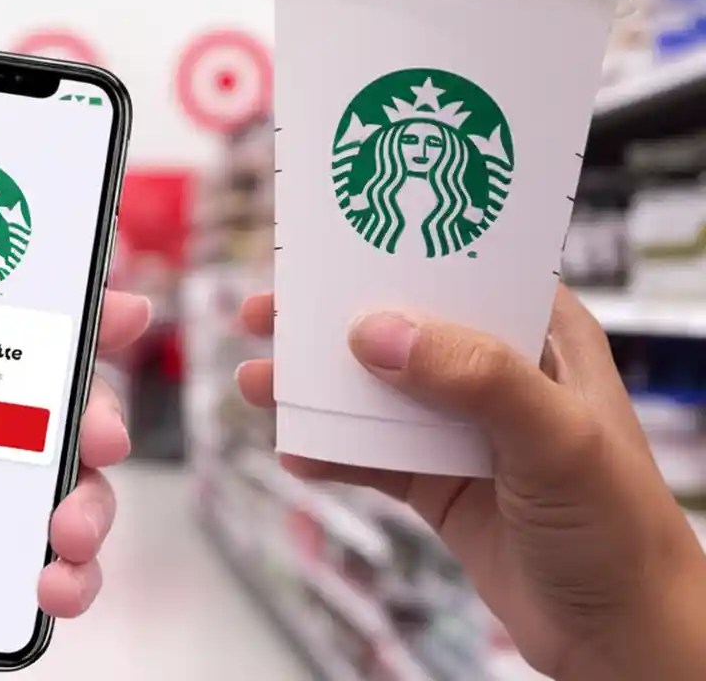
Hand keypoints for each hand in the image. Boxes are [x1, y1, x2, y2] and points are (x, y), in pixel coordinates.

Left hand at [0, 176, 150, 679]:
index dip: (64, 316)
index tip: (111, 302)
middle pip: (54, 414)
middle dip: (100, 410)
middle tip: (96, 428)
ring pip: (72, 495)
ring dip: (96, 502)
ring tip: (67, 525)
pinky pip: (54, 582)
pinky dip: (74, 581)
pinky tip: (49, 585)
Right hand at [236, 286, 705, 680]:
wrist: (618, 634)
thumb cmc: (619, 528)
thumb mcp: (558, 439)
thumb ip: (476, 378)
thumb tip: (378, 334)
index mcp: (544, 336)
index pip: (466, 270)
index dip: (399, 251)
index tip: (332, 244)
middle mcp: (499, 374)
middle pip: (402, 327)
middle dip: (332, 319)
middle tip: (267, 312)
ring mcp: (463, 430)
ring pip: (375, 393)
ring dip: (317, 388)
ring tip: (258, 383)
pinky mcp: (439, 481)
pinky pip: (370, 458)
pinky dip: (330, 454)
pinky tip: (295, 453)